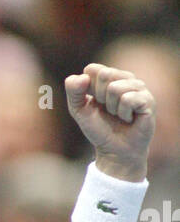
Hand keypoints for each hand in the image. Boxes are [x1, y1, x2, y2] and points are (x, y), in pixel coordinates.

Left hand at [65, 63, 154, 180]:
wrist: (114, 151)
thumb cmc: (99, 128)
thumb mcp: (78, 109)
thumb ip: (73, 91)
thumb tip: (82, 76)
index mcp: (110, 76)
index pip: (92, 69)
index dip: (88, 89)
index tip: (94, 103)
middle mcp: (126, 78)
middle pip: (104, 75)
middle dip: (100, 98)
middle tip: (108, 111)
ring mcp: (139, 88)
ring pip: (115, 87)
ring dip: (112, 108)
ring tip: (118, 115)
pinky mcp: (148, 100)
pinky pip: (128, 99)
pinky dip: (123, 113)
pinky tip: (129, 119)